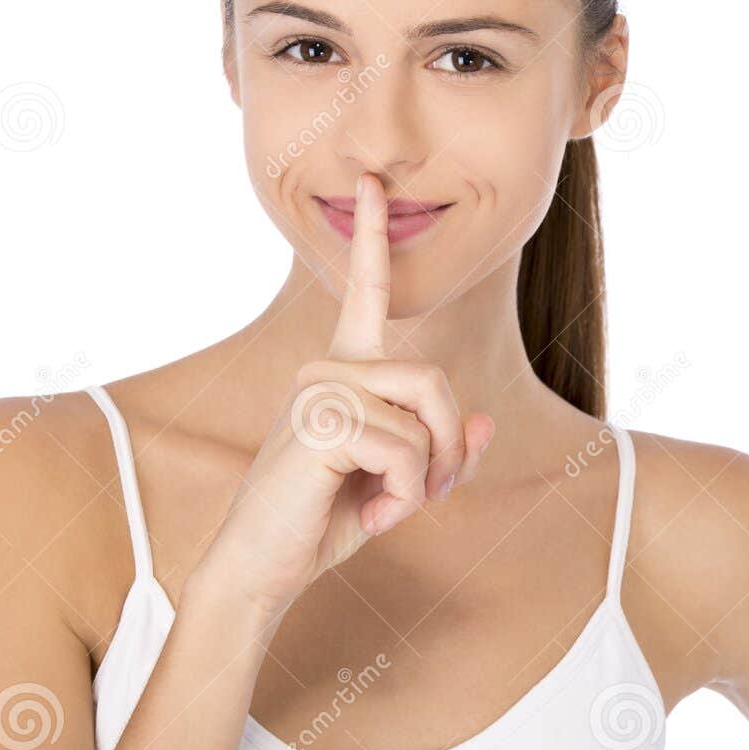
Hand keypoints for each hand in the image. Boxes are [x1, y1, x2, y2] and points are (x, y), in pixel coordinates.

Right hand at [200, 173, 494, 615]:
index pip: (364, 292)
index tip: (370, 181)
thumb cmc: (323, 520)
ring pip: (426, 420)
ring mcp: (319, 390)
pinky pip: (407, 451)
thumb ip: (442, 450)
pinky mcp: (321, 422)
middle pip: (435, 382)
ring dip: (424, 479)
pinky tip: (368, 515)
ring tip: (384, 506)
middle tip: (424, 496)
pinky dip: (403, 496)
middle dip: (449, 449)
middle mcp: (327, 368)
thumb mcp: (398, 483)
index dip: (372, 236)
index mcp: (342, 370)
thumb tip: (486, 422)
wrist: (262, 568)